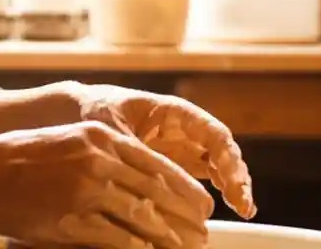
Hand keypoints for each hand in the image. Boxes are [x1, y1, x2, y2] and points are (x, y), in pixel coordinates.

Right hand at [0, 120, 213, 248]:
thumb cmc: (18, 159)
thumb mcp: (67, 144)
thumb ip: (105, 158)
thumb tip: (144, 188)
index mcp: (100, 136)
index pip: (159, 166)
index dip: (187, 191)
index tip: (202, 207)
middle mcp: (99, 160)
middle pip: (160, 194)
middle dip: (187, 219)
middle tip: (202, 236)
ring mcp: (87, 191)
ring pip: (146, 220)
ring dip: (170, 240)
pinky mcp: (73, 220)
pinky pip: (120, 241)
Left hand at [71, 84, 255, 219]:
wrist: (77, 114)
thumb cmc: (96, 113)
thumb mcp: (112, 130)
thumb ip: (134, 152)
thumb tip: (154, 182)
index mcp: (173, 113)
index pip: (212, 132)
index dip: (227, 157)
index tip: (232, 181)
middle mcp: (184, 129)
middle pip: (222, 149)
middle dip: (236, 174)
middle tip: (242, 204)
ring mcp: (182, 147)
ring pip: (218, 164)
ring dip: (232, 184)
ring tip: (243, 208)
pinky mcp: (175, 164)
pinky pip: (202, 176)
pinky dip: (217, 190)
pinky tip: (230, 208)